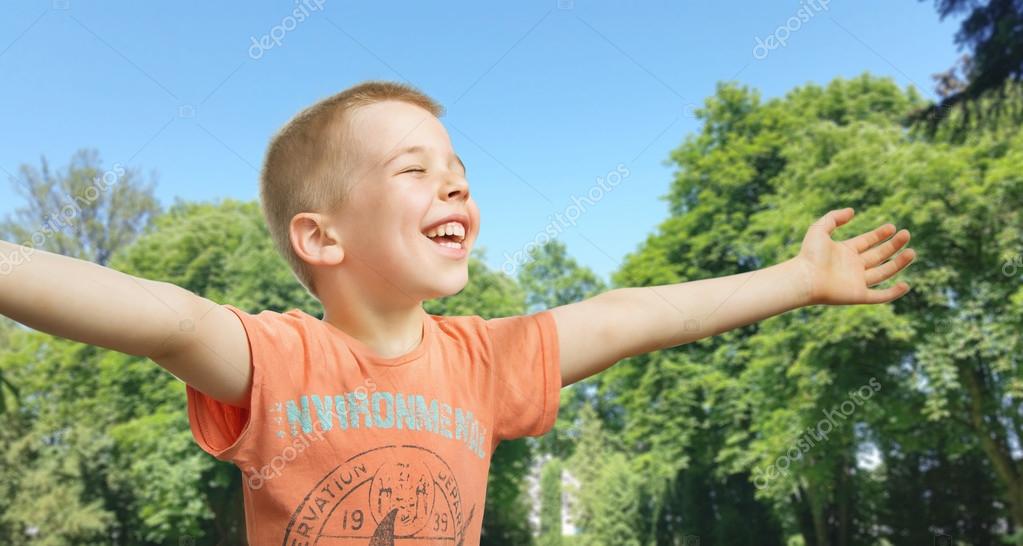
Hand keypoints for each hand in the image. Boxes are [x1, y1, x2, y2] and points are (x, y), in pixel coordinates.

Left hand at [793, 207, 915, 304]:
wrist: (804, 278)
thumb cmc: (809, 255)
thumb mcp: (819, 229)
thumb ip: (834, 217)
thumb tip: (852, 211)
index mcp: (845, 252)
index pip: (867, 242)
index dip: (880, 234)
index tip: (892, 227)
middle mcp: (852, 266)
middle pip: (878, 255)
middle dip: (893, 245)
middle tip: (906, 234)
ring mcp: (856, 281)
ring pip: (883, 273)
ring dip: (898, 263)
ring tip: (911, 252)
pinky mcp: (858, 295)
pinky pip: (879, 296)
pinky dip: (893, 293)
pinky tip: (905, 285)